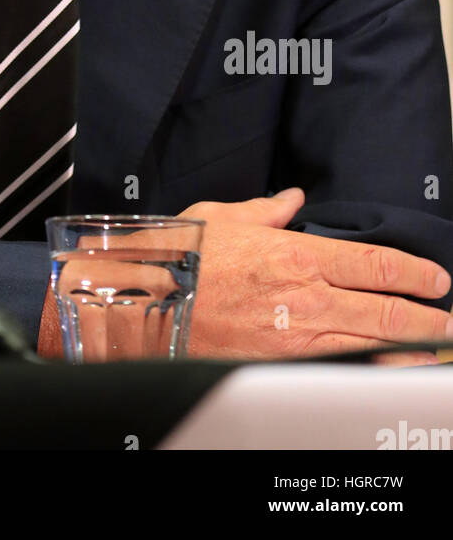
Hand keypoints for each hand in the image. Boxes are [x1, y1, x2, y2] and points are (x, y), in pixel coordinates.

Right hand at [181, 188, 450, 364]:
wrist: (146, 304)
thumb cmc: (182, 258)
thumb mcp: (223, 216)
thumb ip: (265, 210)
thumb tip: (291, 198)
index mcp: (296, 255)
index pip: (375, 264)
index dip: (415, 273)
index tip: (437, 279)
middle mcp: (306, 298)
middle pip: (386, 310)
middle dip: (428, 318)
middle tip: (450, 320)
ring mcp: (298, 338)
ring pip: (372, 347)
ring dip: (410, 350)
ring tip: (435, 351)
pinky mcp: (283, 366)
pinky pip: (341, 369)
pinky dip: (372, 371)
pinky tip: (389, 370)